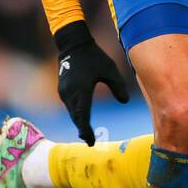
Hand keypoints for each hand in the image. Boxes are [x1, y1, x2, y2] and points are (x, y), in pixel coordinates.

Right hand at [53, 20, 128, 144]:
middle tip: (90, 142)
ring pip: (72, 112)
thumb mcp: (110, 70)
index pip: (83, 116)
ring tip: (86, 133)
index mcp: (81, 90)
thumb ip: (118, 86)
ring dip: (79, 122)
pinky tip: (82, 118)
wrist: (73, 45)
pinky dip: (76, 114)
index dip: (86, 131)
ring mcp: (64, 92)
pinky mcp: (62, 89)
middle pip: (76, 118)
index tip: (90, 142)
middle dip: (83, 130)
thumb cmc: (94, 57)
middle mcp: (70, 94)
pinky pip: (70, 106)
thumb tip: (125, 102)